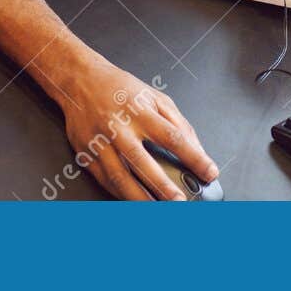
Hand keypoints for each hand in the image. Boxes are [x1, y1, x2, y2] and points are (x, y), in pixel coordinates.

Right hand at [57, 58, 216, 200]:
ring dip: (140, 198)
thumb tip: (197, 149)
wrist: (80, 80)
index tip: (209, 172)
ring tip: (158, 211)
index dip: (194, 157)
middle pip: (143, 162)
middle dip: (163, 186)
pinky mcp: (86, 154)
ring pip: (120, 177)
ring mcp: (100, 142)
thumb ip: (178, 123)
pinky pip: (105, 180)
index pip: (173, 137)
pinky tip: (135, 201)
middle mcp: (119, 127)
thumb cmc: (120, 88)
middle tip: (180, 202)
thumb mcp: (155, 97)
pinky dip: (121, 194)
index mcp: (140, 111)